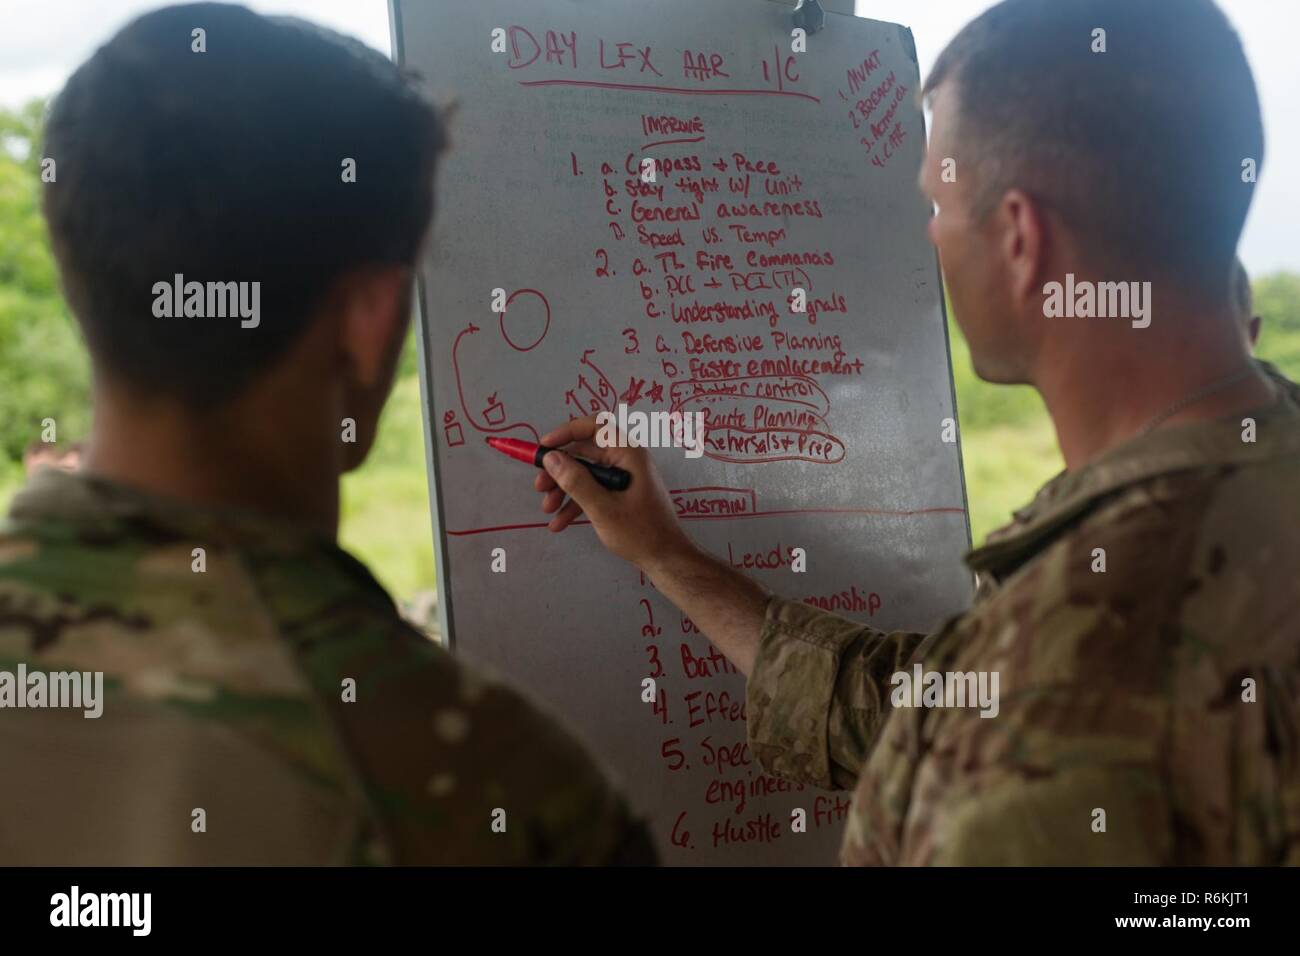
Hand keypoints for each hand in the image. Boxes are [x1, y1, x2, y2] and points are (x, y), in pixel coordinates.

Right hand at [534, 414, 692, 568]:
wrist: (666, 559)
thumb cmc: (640, 533)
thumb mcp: (602, 508)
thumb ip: (575, 481)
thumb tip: (551, 458)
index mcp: (629, 454)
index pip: (595, 426)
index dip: (567, 432)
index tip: (544, 448)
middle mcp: (627, 460)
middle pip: (585, 452)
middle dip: (559, 470)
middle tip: (540, 487)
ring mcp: (624, 477)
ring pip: (585, 473)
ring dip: (564, 489)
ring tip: (547, 509)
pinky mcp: (621, 494)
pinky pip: (593, 490)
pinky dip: (576, 503)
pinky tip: (559, 522)